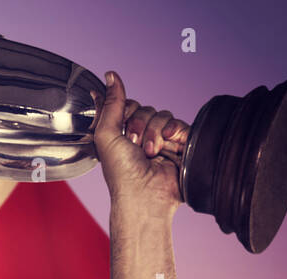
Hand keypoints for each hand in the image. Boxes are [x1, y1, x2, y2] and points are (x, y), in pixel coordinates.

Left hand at [92, 71, 188, 214]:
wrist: (145, 195)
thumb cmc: (121, 173)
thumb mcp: (106, 134)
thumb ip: (111, 103)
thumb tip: (110, 75)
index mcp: (121, 135)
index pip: (128, 105)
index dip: (125, 112)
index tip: (120, 129)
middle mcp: (141, 137)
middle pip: (145, 108)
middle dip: (138, 124)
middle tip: (133, 145)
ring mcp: (161, 141)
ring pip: (162, 114)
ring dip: (154, 132)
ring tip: (150, 153)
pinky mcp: (180, 145)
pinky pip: (179, 123)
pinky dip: (172, 133)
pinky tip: (166, 147)